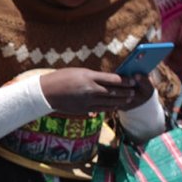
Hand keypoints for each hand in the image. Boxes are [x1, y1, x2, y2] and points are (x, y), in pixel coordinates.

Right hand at [36, 67, 151, 114]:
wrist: (47, 92)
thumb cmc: (62, 78)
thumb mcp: (79, 72)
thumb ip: (93, 77)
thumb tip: (107, 80)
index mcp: (89, 77)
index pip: (112, 79)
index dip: (125, 81)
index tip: (132, 80)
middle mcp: (90, 90)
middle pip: (113, 92)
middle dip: (125, 91)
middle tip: (134, 90)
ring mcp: (87, 101)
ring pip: (109, 102)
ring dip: (121, 101)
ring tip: (128, 99)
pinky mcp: (84, 109)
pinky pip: (101, 109)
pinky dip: (110, 107)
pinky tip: (116, 106)